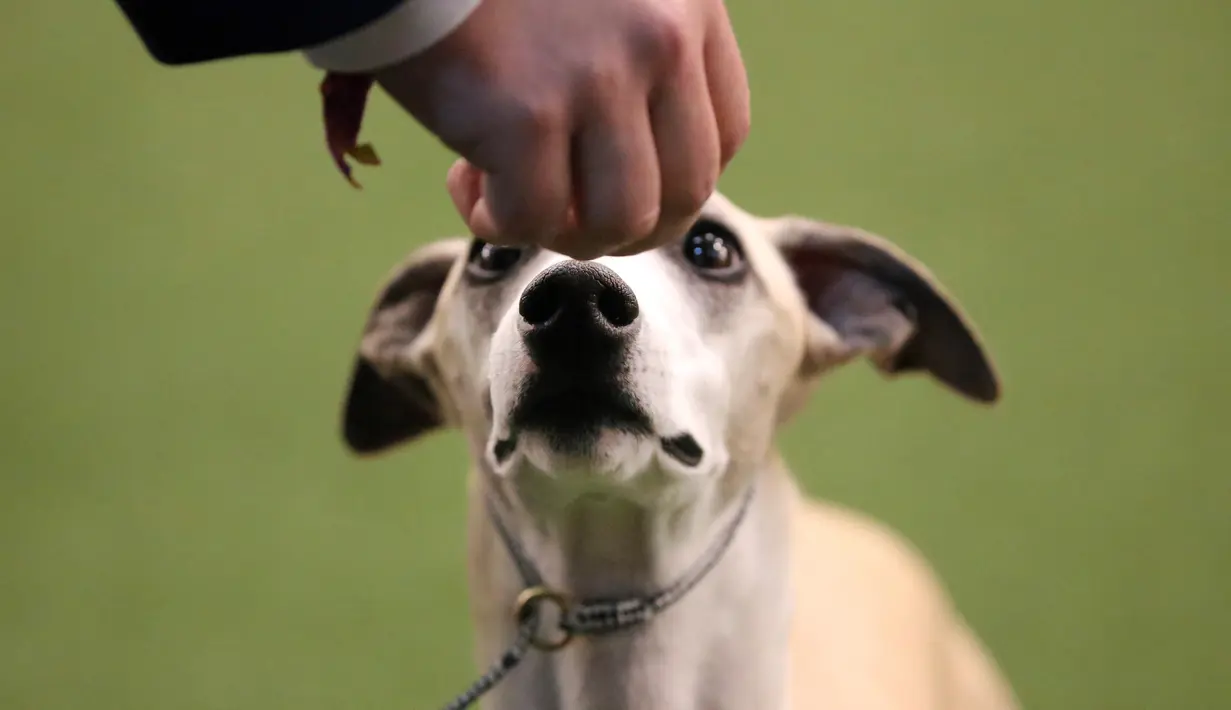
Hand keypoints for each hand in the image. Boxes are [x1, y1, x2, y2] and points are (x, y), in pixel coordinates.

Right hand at [373, 0, 749, 259]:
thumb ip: (639, 56)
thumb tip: (636, 165)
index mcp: (687, 9)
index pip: (725, 137)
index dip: (672, 185)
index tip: (617, 186)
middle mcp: (660, 39)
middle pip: (685, 191)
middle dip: (623, 228)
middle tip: (565, 216)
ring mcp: (598, 78)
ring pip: (619, 220)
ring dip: (563, 234)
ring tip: (511, 204)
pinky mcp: (527, 114)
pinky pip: (534, 219)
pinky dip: (497, 223)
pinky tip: (465, 184)